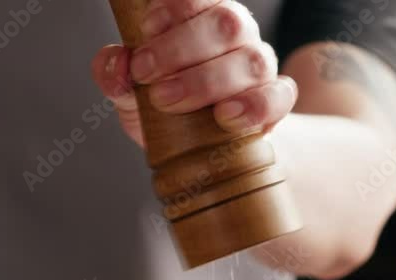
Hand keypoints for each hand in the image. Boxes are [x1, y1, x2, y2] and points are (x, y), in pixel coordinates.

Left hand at [91, 0, 297, 148]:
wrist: (197, 150)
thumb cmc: (165, 107)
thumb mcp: (131, 90)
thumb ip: (116, 73)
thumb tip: (120, 63)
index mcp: (202, 17)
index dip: (173, 9)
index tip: (146, 32)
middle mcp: (237, 35)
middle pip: (226, 23)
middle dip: (180, 49)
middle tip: (147, 75)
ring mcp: (259, 67)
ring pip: (250, 60)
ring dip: (206, 81)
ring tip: (169, 101)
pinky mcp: (274, 102)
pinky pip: (279, 96)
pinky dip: (254, 105)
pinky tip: (225, 116)